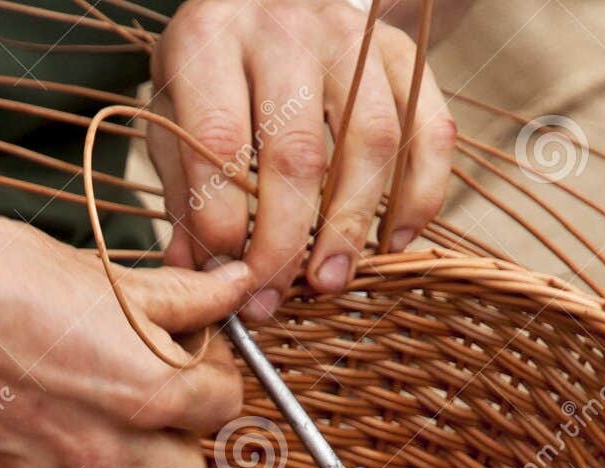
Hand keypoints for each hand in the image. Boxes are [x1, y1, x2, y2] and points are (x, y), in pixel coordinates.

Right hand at [0, 207, 250, 467]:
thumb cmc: (0, 272)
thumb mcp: (104, 275)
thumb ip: (182, 296)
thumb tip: (237, 286)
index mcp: (147, 389)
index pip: (223, 409)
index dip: (210, 378)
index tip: (184, 361)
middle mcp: (106, 449)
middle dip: (174, 445)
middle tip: (143, 411)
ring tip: (95, 451)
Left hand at [147, 0, 456, 317]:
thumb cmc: (212, 72)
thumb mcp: (175, 115)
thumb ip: (183, 189)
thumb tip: (196, 272)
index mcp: (209, 41)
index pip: (220, 144)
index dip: (223, 226)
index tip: (226, 281)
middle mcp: (283, 29)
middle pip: (297, 153)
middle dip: (286, 243)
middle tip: (274, 300)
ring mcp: (350, 37)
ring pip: (369, 144)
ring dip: (352, 227)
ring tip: (330, 282)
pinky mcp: (400, 53)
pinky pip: (429, 129)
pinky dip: (419, 195)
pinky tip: (393, 243)